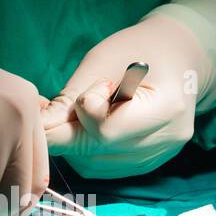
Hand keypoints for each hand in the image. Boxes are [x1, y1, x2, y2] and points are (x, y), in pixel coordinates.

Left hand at [42, 12, 209, 177]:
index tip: (91, 88)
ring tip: (85, 110)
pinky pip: (102, 167)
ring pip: (93, 165)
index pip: (106, 130)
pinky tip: (90, 125)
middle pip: (97, 151)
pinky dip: (86, 150)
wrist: (179, 58)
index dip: (83, 111)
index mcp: (165, 108)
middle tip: (63, 104)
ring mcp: (159, 157)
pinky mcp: (148, 165)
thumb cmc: (140, 48)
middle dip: (69, 129)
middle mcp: (166, 140)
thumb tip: (36, 128)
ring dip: (74, 142)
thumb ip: (71, 99)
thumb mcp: (102, 61)